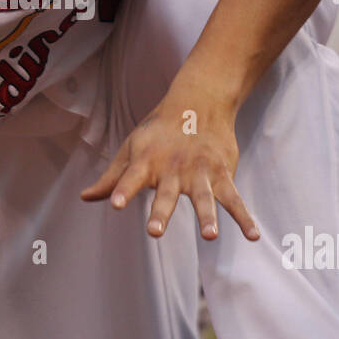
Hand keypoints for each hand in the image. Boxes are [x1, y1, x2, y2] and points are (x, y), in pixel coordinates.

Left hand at [81, 93, 260, 241]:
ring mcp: (200, 172)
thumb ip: (112, 178)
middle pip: (166, 193)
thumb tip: (85, 197)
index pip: (130, 177)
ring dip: (207, 216)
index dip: (122, 190)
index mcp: (147, 162)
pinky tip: (253, 235)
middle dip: (161, 211)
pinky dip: (244, 217)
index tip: (113, 204)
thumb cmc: (158, 131)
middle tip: (154, 232)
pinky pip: (234, 199)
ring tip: (210, 236)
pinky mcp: (222, 174)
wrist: (199, 102)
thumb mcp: (131, 149)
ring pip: (204, 197)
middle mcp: (173, 169)